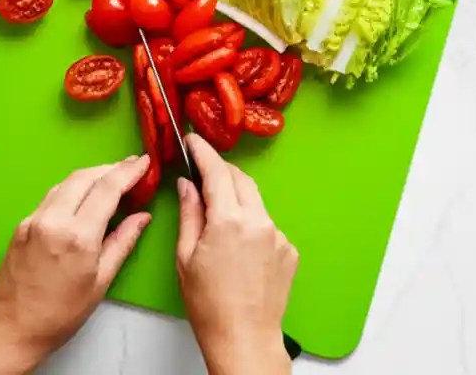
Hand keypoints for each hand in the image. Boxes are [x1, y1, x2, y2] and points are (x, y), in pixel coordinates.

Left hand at [0, 155, 153, 374]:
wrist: (13, 329)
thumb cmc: (61, 314)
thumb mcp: (101, 281)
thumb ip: (123, 242)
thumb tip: (142, 217)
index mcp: (78, 237)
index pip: (107, 189)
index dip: (128, 171)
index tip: (144, 162)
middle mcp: (53, 221)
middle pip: (85, 177)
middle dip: (111, 168)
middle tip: (132, 166)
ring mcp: (33, 221)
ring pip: (66, 183)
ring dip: (91, 175)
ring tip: (111, 177)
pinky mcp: (22, 225)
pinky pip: (52, 196)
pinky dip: (72, 189)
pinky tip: (84, 196)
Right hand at [176, 136, 297, 374]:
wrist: (245, 337)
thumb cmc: (209, 304)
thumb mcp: (186, 257)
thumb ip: (189, 214)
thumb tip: (188, 185)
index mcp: (229, 221)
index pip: (217, 172)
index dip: (204, 152)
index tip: (194, 140)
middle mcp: (258, 221)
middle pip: (241, 180)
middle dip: (222, 172)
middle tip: (204, 172)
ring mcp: (277, 235)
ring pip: (255, 203)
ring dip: (238, 201)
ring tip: (219, 222)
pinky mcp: (289, 250)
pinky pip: (267, 226)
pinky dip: (252, 226)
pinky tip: (239, 250)